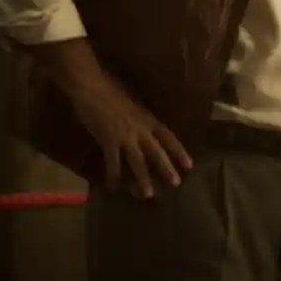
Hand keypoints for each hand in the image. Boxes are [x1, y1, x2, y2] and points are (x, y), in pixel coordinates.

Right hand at [70, 76, 192, 196]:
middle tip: (176, 183)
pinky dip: (113, 175)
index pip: (168, 136)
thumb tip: (140, 125)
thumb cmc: (109, 88)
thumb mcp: (131, 102)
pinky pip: (113, 162)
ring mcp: (125, 135)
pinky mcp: (108, 140)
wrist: (91, 85)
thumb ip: (137, 115)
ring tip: (148, 194)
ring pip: (138, 161)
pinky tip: (113, 186)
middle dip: (167, 168)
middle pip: (157, 151)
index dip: (179, 151)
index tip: (189, 164)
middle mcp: (140, 128)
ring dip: (143, 178)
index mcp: (147, 117)